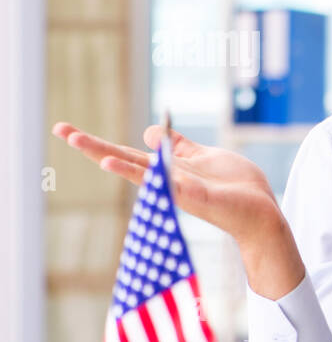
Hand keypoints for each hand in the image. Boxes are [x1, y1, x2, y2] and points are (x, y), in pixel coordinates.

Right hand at [52, 122, 305, 298]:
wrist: (262, 211)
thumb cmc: (236, 188)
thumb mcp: (205, 157)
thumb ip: (180, 146)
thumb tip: (151, 131)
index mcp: (168, 170)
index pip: (127, 153)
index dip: (98, 143)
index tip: (66, 129)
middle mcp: (167, 180)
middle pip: (124, 160)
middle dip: (92, 146)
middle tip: (60, 130)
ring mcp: (178, 190)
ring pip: (139, 171)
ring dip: (110, 158)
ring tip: (80, 144)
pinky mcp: (195, 196)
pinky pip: (166, 182)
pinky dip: (145, 173)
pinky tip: (125, 163)